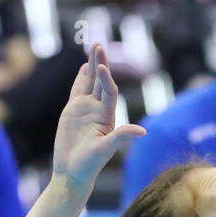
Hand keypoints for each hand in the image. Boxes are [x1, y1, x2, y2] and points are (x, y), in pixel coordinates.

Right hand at [52, 44, 145, 191]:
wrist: (72, 172)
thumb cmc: (89, 165)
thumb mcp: (105, 150)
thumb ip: (121, 137)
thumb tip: (143, 131)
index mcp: (108, 117)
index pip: (109, 92)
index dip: (105, 79)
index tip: (101, 66)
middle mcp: (98, 111)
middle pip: (101, 82)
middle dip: (99, 63)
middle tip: (98, 44)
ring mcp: (85, 110)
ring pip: (89, 83)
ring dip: (91, 66)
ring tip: (94, 46)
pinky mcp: (72, 111)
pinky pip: (77, 90)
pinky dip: (80, 78)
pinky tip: (83, 67)